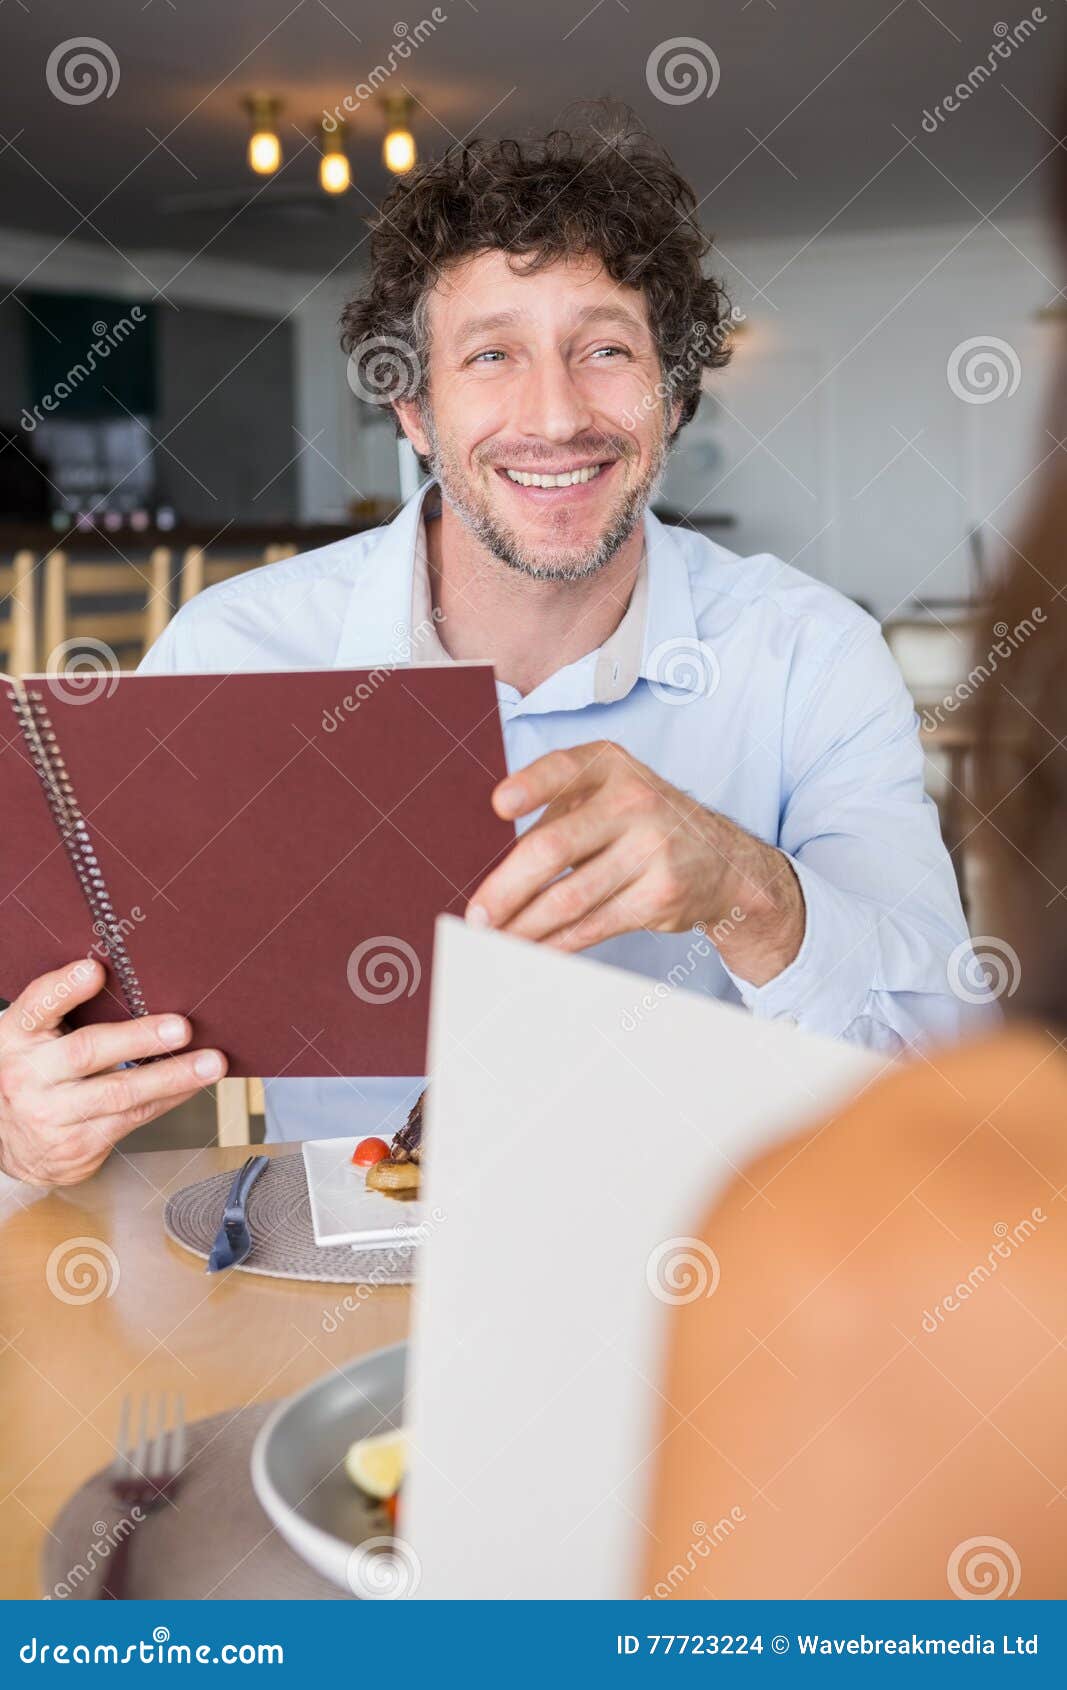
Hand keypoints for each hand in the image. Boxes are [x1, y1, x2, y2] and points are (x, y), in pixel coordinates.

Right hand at [0, 959, 226, 1186]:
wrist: (11, 1146)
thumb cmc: (35, 1075)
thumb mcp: (35, 1039)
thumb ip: (67, 1012)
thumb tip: (132, 981)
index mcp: (16, 1036)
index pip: (37, 1006)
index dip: (66, 988)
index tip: (95, 970)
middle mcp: (28, 1075)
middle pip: (87, 1051)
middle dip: (140, 1038)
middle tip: (181, 1027)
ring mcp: (52, 1114)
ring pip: (119, 1092)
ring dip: (172, 1076)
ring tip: (209, 1063)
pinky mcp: (78, 1144)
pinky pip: (133, 1117)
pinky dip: (169, 1098)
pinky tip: (192, 1084)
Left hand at [466, 740, 804, 984]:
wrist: (719, 860)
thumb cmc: (640, 823)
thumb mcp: (607, 796)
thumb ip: (556, 816)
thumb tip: (492, 872)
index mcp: (610, 767)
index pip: (563, 769)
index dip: (530, 787)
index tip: (499, 806)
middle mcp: (633, 802)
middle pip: (554, 849)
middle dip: (505, 888)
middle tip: (476, 914)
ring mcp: (651, 850)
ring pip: (569, 899)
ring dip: (522, 926)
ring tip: (491, 938)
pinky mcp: (658, 896)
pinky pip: (592, 926)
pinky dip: (554, 943)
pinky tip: (529, 949)